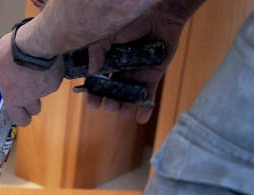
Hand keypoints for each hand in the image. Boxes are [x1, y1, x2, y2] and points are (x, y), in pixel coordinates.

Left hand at [0, 30, 63, 126]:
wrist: (36, 41)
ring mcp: (45, 90)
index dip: (22, 117)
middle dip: (32, 102)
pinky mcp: (57, 80)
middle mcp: (30, 98)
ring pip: (44, 92)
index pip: (20, 119)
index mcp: (13, 98)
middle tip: (28, 87)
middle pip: (35, 110)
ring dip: (40, 84)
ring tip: (35, 66)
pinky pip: (53, 80)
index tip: (21, 112)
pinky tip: (45, 60)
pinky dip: (50, 73)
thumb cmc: (12, 51)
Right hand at [85, 2, 192, 122]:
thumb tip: (93, 70)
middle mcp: (122, 72)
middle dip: (111, 102)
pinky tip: (141, 119)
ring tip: (124, 114)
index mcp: (109, 63)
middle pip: (114, 92)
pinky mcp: (153, 75)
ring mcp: (138, 75)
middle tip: (110, 106)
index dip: (94, 94)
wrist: (161, 16)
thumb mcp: (111, 35)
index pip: (99, 82)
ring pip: (130, 96)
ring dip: (126, 107)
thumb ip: (99, 49)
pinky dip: (146, 107)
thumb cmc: (133, 23)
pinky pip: (149, 94)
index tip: (92, 104)